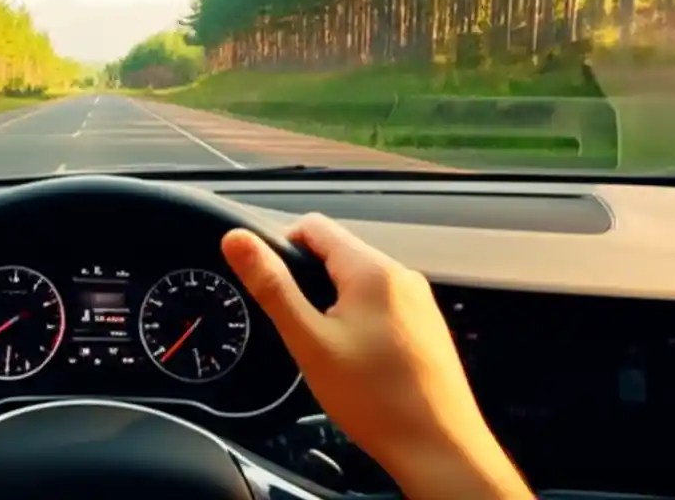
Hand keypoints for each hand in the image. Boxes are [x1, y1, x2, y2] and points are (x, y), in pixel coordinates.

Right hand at [222, 214, 531, 499]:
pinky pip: (381, 304)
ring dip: (334, 302)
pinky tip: (357, 360)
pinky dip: (359, 319)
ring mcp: (419, 300)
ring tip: (327, 349)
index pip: (314, 226)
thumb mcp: (310, 342)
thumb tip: (237, 240)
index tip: (271, 285)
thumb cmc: (375, 400)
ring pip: (359, 280)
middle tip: (298, 327)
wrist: (438, 449)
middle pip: (338, 252)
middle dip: (309, 280)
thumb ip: (272, 287)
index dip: (281, 246)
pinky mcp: (426, 325)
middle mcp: (401, 275)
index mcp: (371, 270)